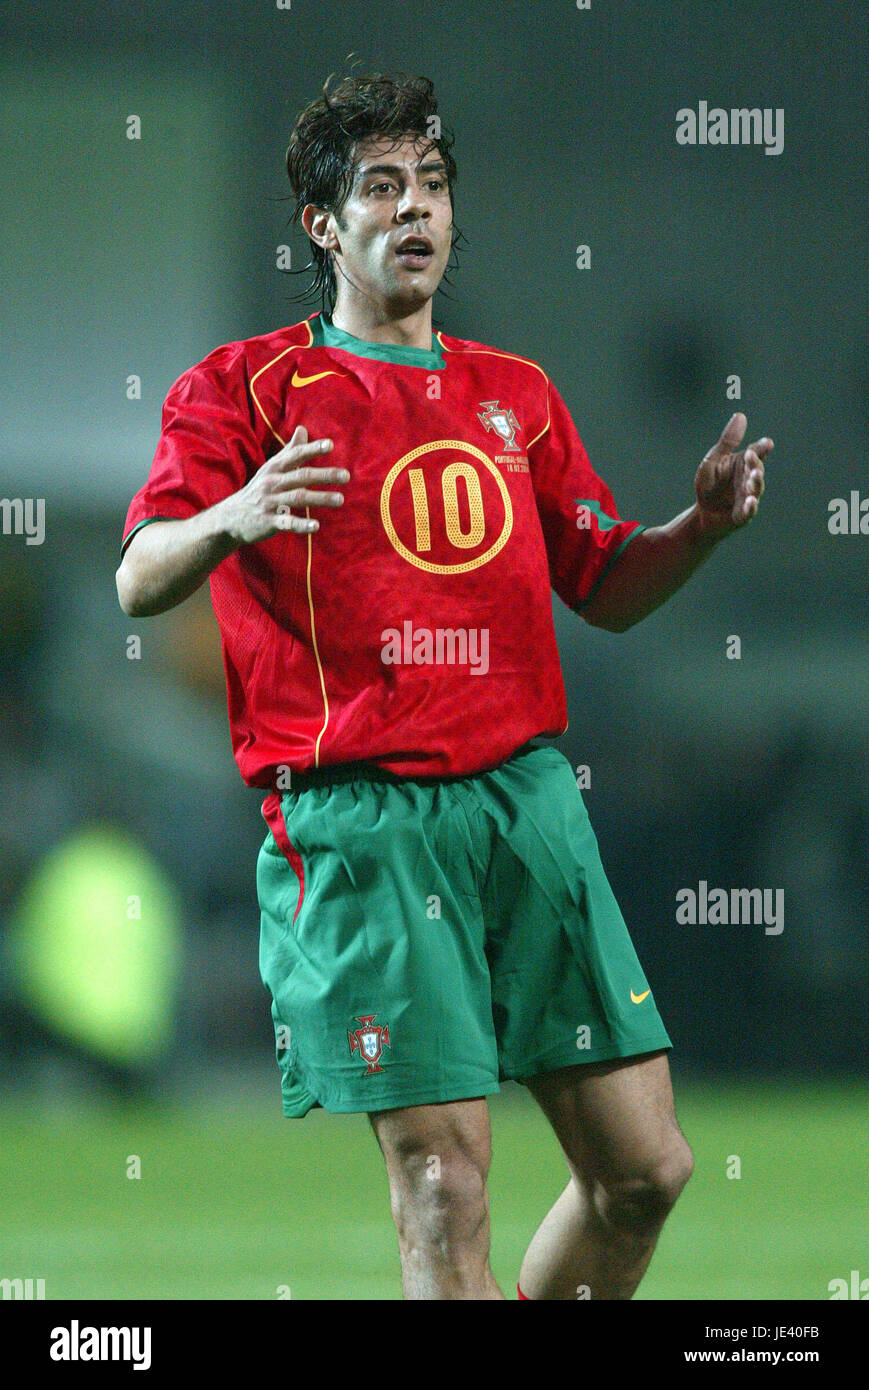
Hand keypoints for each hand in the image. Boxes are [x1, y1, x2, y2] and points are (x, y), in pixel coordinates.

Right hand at [221, 425, 349, 544]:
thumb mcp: (271, 468)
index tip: (330, 445)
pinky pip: (287, 522)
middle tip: (346, 476)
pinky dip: (302, 524)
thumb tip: (303, 429)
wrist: (231, 517)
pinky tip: (316, 525)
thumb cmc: (258, 490)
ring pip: (297, 498)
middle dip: (324, 475)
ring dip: (320, 498)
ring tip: (340, 499)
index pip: (295, 455)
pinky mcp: (268, 521)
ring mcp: (270, 502)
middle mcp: (272, 483)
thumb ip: (289, 451)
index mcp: (274, 468)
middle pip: (301, 476)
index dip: (312, 449)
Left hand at [694, 413, 772, 537]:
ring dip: (756, 482)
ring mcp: (748, 497)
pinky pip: (748, 512)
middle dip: (755, 463)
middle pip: (756, 469)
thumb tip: (740, 415)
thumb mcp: (713, 461)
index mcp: (744, 464)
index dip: (762, 448)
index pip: (757, 452)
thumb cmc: (710, 485)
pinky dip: (751, 507)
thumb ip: (727, 441)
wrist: (703, 513)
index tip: (766, 443)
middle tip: (751, 456)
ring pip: (756, 489)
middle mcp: (749, 479)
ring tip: (754, 475)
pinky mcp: (742, 515)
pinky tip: (751, 502)